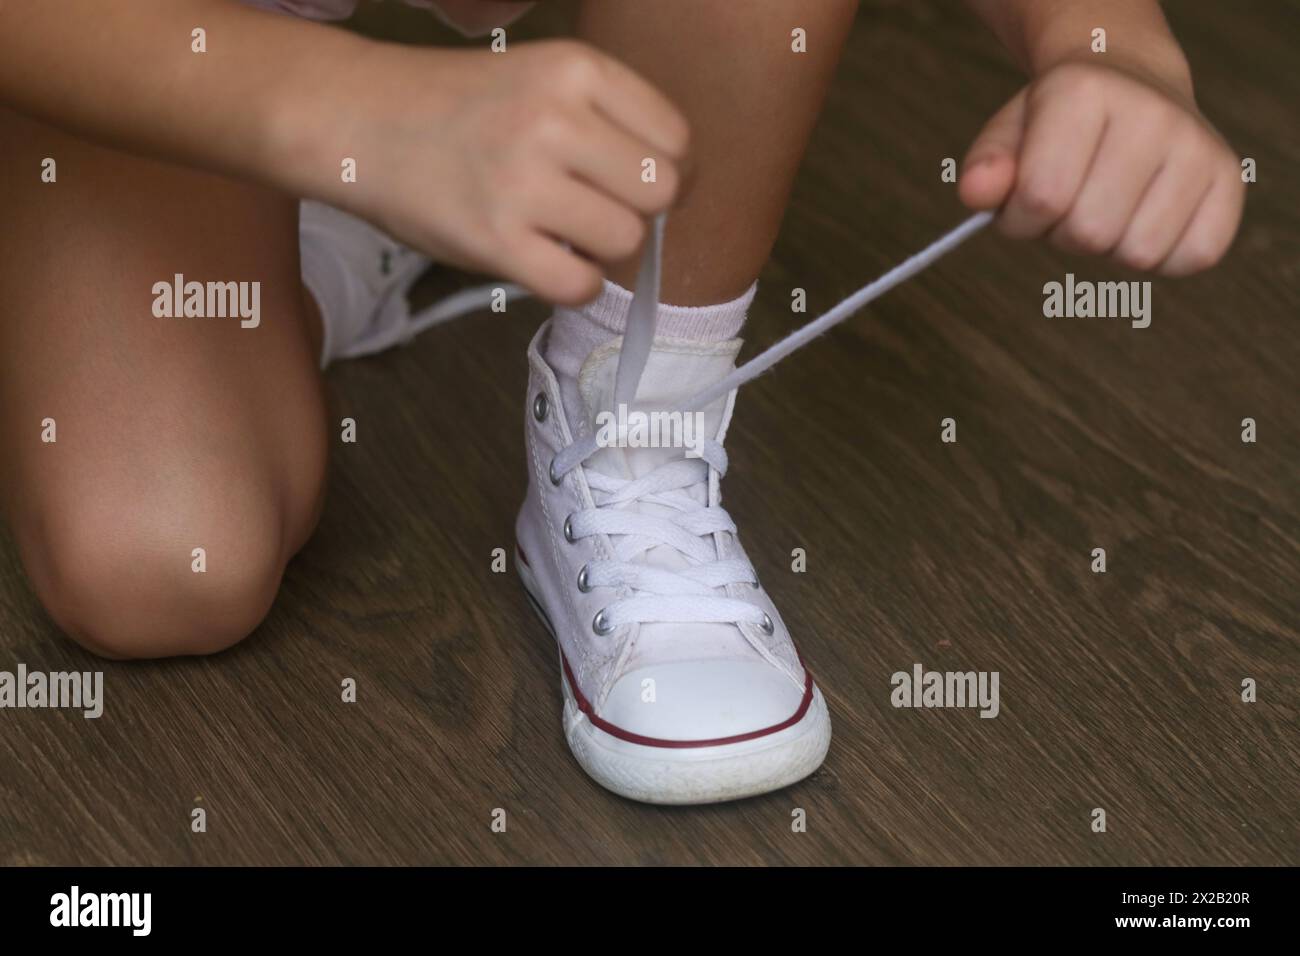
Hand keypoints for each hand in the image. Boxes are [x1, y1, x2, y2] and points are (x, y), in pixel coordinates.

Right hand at [304, 39, 689, 303]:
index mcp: (575, 68)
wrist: (361, 120)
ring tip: (563, 232)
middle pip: (660, 192)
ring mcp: (522, 182)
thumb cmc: (460, 106)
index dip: (666, 170)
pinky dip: (574, 285)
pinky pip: (579, 286)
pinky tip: (547, 263)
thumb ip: (608, 117)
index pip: (676, 139)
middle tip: (596, 208)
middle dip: (638, 210)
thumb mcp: (541, 76)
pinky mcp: (494, 242)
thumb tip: (674, 186)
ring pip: (626, 241)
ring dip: (602, 249)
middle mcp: (554, 119)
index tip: (631, 181)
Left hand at [959, 59, 1243, 275]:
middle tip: (1069, 202)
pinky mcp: (1228, 179)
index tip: (1023, 204)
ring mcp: (1197, 145)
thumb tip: (976, 195)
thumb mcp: (1009, 135)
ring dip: (1109, 249)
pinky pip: (1192, 258)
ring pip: (1138, 253)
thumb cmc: (1057, 124)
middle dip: (1063, 234)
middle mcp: (1151, 113)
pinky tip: (1144, 218)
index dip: (1020, 219)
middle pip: (1089, 232)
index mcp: (1084, 92)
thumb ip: (986, 168)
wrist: (1129, 85)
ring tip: (1106, 205)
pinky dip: (1160, 258)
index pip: (1042, 197)